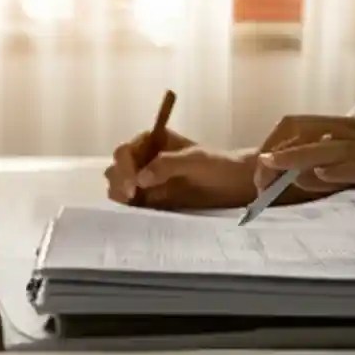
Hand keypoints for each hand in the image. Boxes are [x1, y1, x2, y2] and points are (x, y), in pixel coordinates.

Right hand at [104, 129, 258, 209]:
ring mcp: (148, 180)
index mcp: (152, 142)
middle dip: (119, 182)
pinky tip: (136, 212)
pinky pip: (133, 203)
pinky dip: (129, 208)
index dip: (124, 167)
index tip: (133, 184)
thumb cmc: (218, 165)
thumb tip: (140, 178)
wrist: (237, 184)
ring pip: (120, 186)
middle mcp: (145, 159)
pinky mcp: (153, 199)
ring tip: (132, 205)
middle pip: (117, 169)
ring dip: (120, 195)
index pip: (125, 152)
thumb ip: (167, 165)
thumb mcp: (195, 160)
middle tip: (131, 197)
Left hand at [253, 115, 354, 196]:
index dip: (282, 143)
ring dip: (302, 156)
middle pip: (318, 130)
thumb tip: (301, 175)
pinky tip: (321, 175)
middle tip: (260, 176)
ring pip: (338, 146)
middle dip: (284, 150)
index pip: (311, 126)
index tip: (264, 167)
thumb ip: (337, 173)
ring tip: (274, 166)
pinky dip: (342, 170)